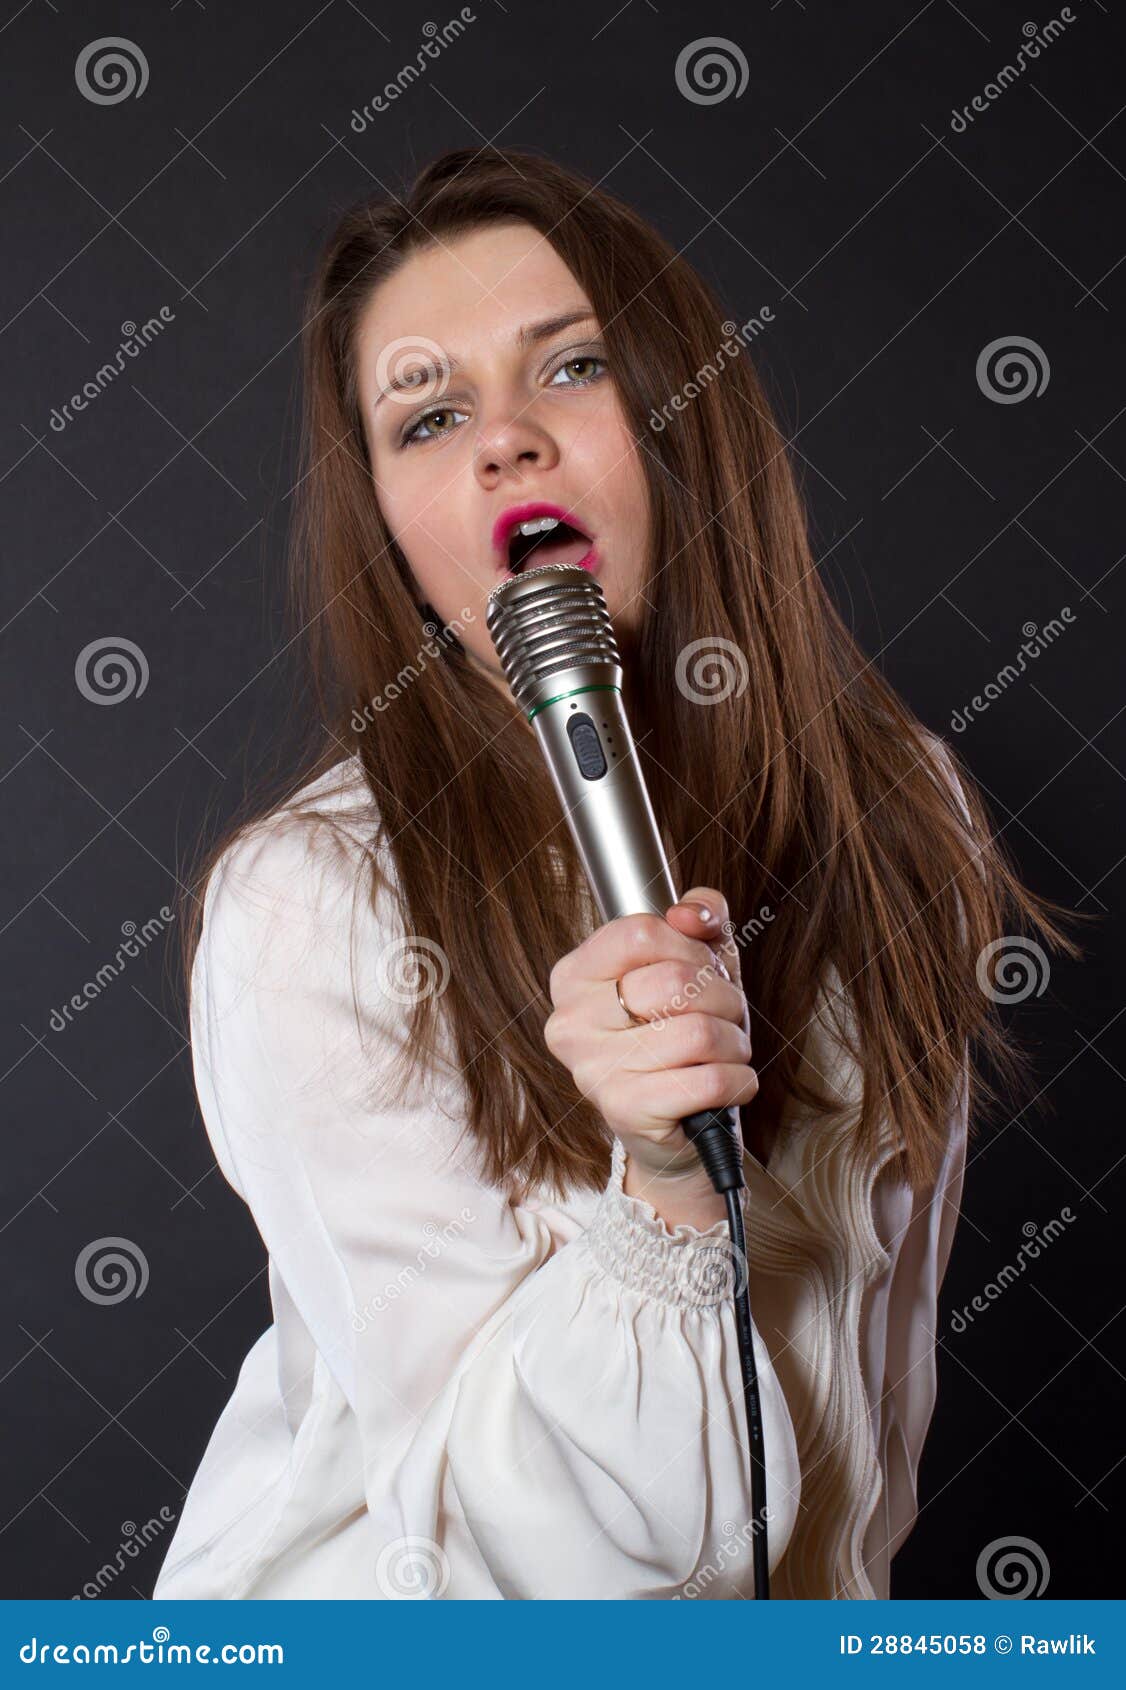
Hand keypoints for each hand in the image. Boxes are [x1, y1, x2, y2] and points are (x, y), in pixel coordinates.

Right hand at [544, 885, 756, 1184]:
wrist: (669, 1128)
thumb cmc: (678, 1036)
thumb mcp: (692, 964)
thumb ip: (698, 919)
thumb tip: (694, 912)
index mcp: (574, 976)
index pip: (640, 934)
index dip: (691, 946)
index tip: (705, 966)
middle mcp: (571, 1022)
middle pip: (673, 981)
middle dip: (724, 997)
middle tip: (727, 1015)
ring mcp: (592, 1070)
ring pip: (698, 1032)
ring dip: (735, 1041)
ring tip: (728, 1050)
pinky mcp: (625, 1111)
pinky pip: (708, 1080)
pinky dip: (738, 1080)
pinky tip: (732, 1082)